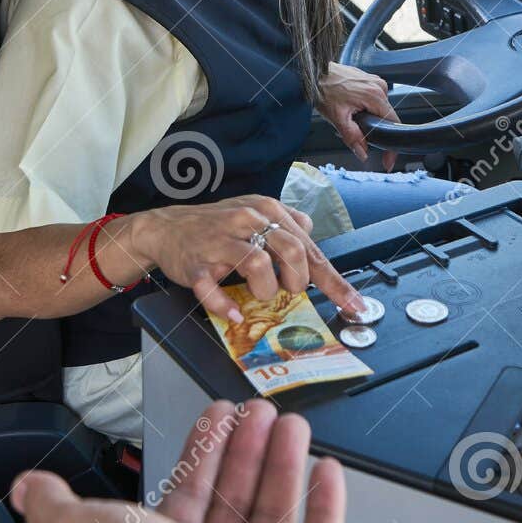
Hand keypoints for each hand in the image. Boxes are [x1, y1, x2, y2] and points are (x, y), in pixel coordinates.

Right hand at [127, 194, 364, 322]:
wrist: (168, 228)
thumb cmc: (217, 226)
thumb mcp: (256, 216)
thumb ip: (288, 229)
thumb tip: (314, 246)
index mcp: (267, 210)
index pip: (310, 248)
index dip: (334, 281)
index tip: (353, 304)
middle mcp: (248, 219)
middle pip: (291, 252)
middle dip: (297, 281)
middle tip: (288, 291)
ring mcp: (221, 240)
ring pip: (258, 265)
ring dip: (266, 290)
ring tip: (259, 294)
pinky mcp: (198, 262)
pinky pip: (214, 287)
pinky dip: (225, 305)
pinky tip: (233, 312)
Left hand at [316, 61, 398, 169]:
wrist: (314, 74)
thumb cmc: (323, 90)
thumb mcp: (337, 119)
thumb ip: (352, 137)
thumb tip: (363, 152)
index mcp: (375, 96)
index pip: (393, 124)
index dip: (392, 144)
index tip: (388, 158)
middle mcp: (379, 86)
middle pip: (387, 117)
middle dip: (378, 130)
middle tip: (361, 136)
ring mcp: (375, 81)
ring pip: (381, 108)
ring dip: (371, 117)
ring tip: (352, 116)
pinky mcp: (369, 79)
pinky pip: (375, 98)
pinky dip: (367, 107)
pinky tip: (353, 107)